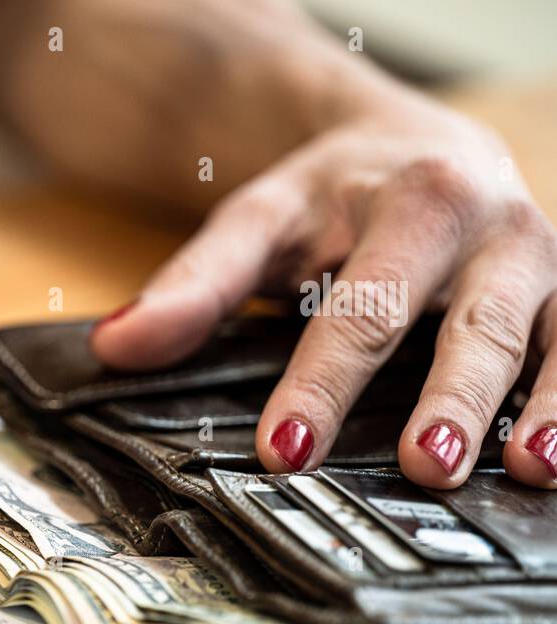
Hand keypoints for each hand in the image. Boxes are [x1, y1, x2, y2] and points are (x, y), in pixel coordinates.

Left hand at [90, 97, 556, 488]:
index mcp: (414, 200)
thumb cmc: (332, 196)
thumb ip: (193, 286)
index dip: (320, 384)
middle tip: (423, 467)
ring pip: (552, 338)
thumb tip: (116, 345)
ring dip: (544, 407)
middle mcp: (495, 227)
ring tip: (524, 472)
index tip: (285, 449)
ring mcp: (543, 265)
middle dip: (449, 397)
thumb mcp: (257, 224)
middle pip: (472, 321)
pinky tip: (551, 461)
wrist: (416, 144)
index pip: (359, 307)